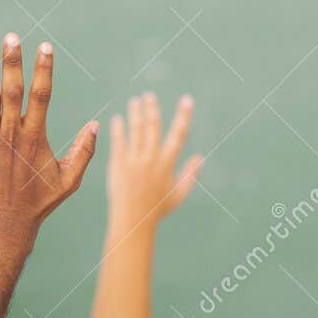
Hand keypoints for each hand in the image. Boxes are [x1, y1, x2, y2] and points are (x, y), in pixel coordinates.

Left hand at [0, 35, 98, 260]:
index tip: (45, 46)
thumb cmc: (37, 205)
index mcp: (36, 137)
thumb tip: (96, 124)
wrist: (2, 227)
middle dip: (14, 61)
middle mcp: (12, 135)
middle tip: (11, 37)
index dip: (43, 69)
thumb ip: (84, 152)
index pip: (42, 95)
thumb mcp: (68, 181)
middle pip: (14, 91)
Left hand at [106, 92, 201, 232]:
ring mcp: (134, 161)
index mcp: (168, 164)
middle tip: (149, 95)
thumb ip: (190, 175)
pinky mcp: (118, 165)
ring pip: (136, 131)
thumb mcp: (179, 194)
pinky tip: (117, 119)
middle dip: (152, 109)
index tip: (187, 100)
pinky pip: (118, 142)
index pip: (179, 135)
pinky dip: (118, 129)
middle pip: (153, 127)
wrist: (133, 221)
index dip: (184, 116)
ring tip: (134, 101)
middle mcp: (152, 159)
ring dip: (135, 114)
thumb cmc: (157, 210)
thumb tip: (201, 158)